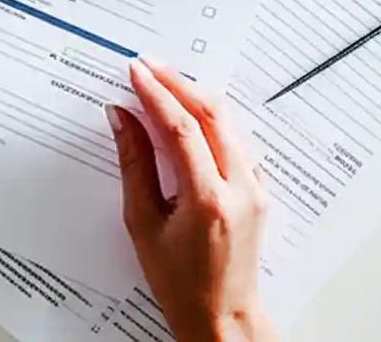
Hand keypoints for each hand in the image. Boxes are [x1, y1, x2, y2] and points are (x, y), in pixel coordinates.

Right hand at [107, 58, 275, 341]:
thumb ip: (134, 165)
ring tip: (164, 81)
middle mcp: (240, 188)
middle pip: (212, 114)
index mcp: (208, 199)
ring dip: (195, 98)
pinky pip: (236, 141)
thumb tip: (121, 117)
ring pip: (228, 124)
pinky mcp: (259, 189)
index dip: (156, 94)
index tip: (135, 71)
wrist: (222, 315)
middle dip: (178, 83)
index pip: (180, 128)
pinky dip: (211, 121)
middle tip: (149, 65)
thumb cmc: (178, 281)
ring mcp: (255, 187)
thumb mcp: (143, 223)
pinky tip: (189, 114)